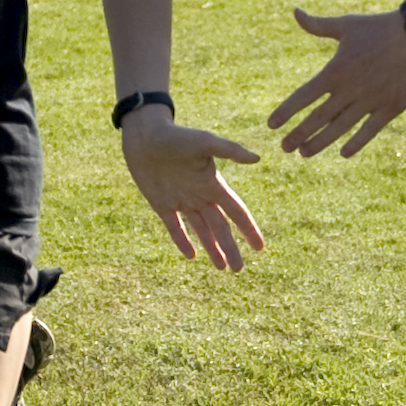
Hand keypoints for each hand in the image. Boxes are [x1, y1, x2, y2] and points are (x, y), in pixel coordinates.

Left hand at [120, 106, 265, 270]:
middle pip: (220, 227)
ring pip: (201, 230)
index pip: (236, 212)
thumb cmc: (176, 136)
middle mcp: (200, 195)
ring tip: (222, 267)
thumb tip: (257, 158)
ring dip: (212, 248)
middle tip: (238, 269)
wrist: (145, 135)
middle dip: (230, 248)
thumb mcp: (204, 143)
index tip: (260, 247)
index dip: (249, 229)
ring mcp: (182, 200)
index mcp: (214, 184)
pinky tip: (192, 256)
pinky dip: (183, 241)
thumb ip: (230, 150)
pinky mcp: (162, 203)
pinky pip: (175, 227)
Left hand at [267, 7, 405, 156]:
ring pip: (341, 127)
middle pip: (319, 117)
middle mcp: (351, 88)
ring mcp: (372, 100)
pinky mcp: (391, 107)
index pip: (304, 96)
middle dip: (299, 134)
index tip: (271, 124)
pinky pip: (370, 130)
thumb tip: (295, 11)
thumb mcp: (346, 24)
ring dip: (321, 142)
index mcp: (336, 70)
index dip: (286, 111)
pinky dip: (356, 142)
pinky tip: (343, 153)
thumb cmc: (379, 27)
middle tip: (284, 148)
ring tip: (305, 154)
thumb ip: (318, 25)